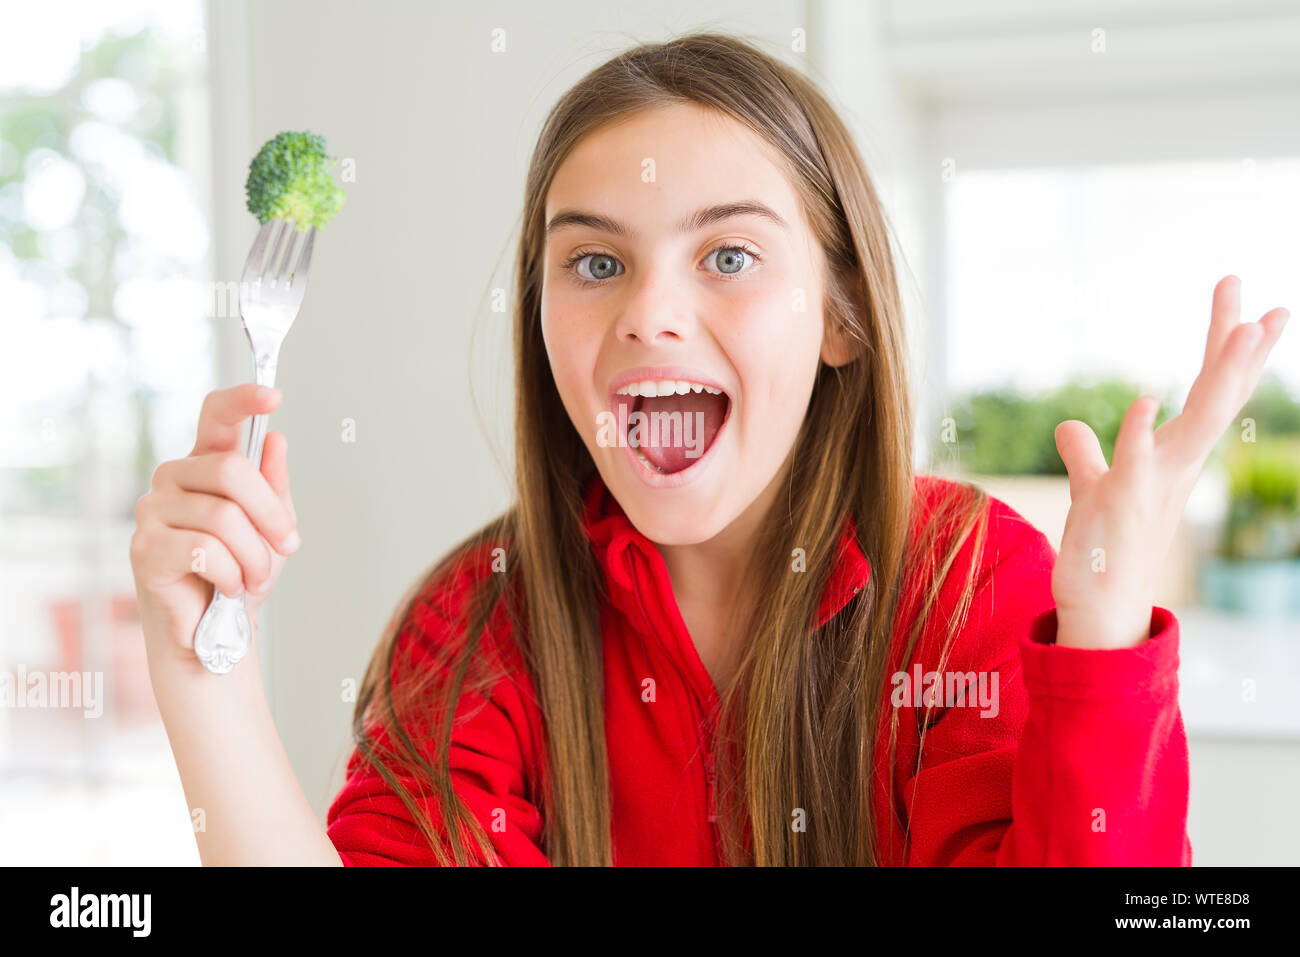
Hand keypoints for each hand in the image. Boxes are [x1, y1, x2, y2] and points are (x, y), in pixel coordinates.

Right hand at [129, 383, 299, 665]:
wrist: (217, 630)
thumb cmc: (241, 573)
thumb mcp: (272, 527)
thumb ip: (273, 485)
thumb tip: (275, 439)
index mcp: (206, 465)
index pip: (216, 416)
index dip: (243, 400)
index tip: (274, 395)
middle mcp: (174, 478)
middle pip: (232, 470)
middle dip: (271, 515)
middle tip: (287, 547)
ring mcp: (153, 510)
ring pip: (223, 517)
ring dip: (255, 557)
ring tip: (254, 578)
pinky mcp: (144, 547)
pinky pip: (204, 550)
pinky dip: (232, 574)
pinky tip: (228, 587)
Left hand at [1050, 276, 1288, 648]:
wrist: (1100, 608)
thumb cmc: (1103, 548)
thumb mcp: (1092, 488)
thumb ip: (1086, 456)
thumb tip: (1072, 427)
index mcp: (1173, 457)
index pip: (1208, 395)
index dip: (1230, 354)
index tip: (1254, 308)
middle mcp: (1176, 467)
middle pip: (1218, 398)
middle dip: (1242, 352)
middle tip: (1275, 306)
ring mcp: (1155, 484)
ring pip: (1199, 423)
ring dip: (1222, 376)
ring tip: (1246, 327)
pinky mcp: (1123, 504)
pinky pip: (1135, 463)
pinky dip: (1140, 432)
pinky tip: (1146, 401)